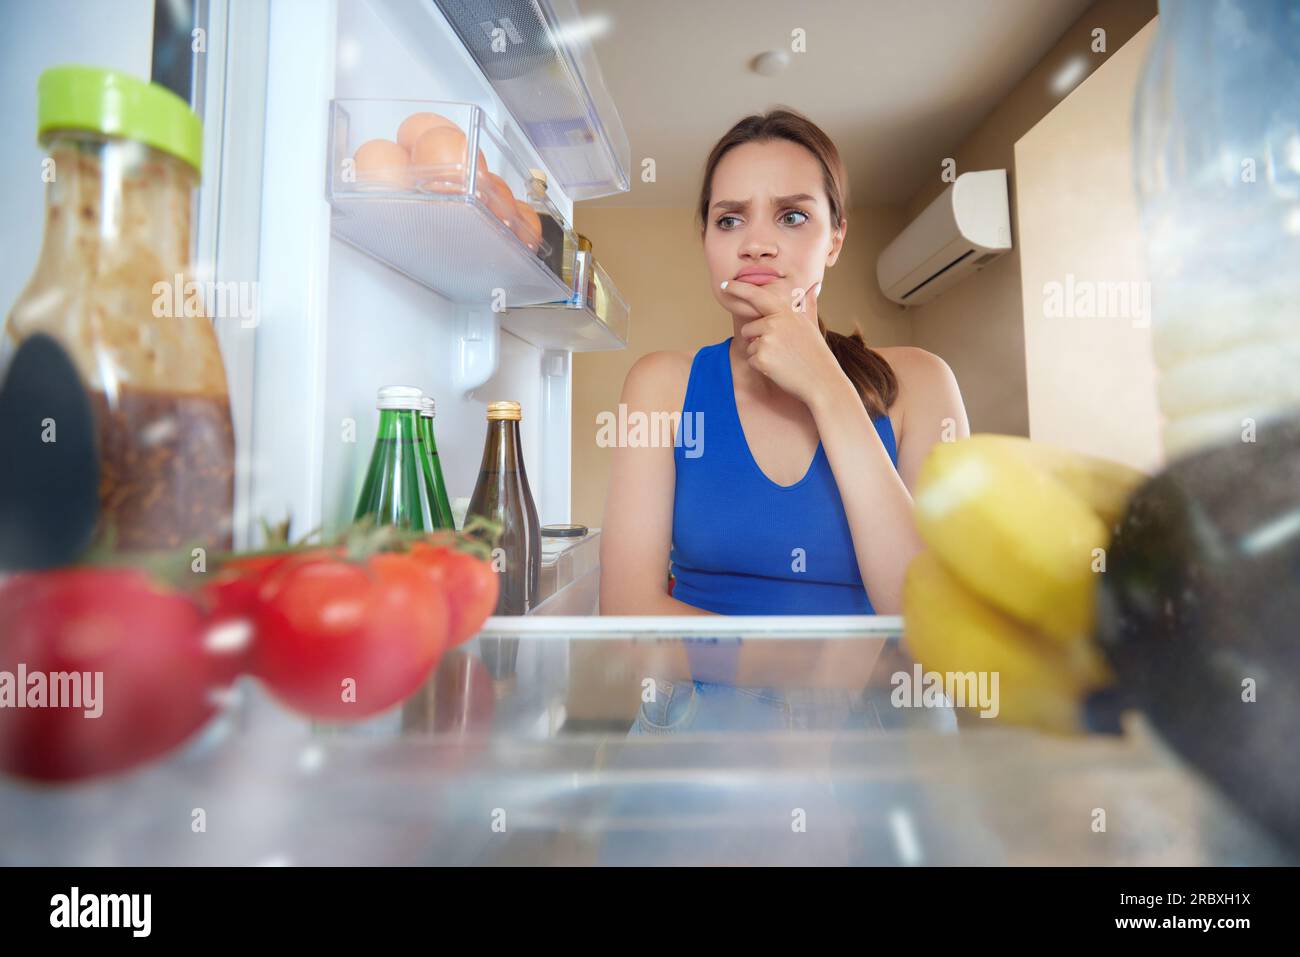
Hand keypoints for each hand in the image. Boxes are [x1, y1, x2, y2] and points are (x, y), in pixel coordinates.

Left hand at [723, 277, 845, 407]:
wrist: (822, 381)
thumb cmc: (817, 355)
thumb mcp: (811, 325)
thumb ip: (809, 305)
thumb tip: (814, 286)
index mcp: (785, 313)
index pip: (757, 296)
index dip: (738, 289)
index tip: (723, 284)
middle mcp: (775, 323)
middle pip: (748, 329)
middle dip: (756, 340)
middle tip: (781, 351)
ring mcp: (767, 340)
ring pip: (749, 346)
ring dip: (760, 355)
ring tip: (783, 360)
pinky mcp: (761, 358)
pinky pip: (751, 361)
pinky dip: (761, 368)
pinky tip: (779, 369)